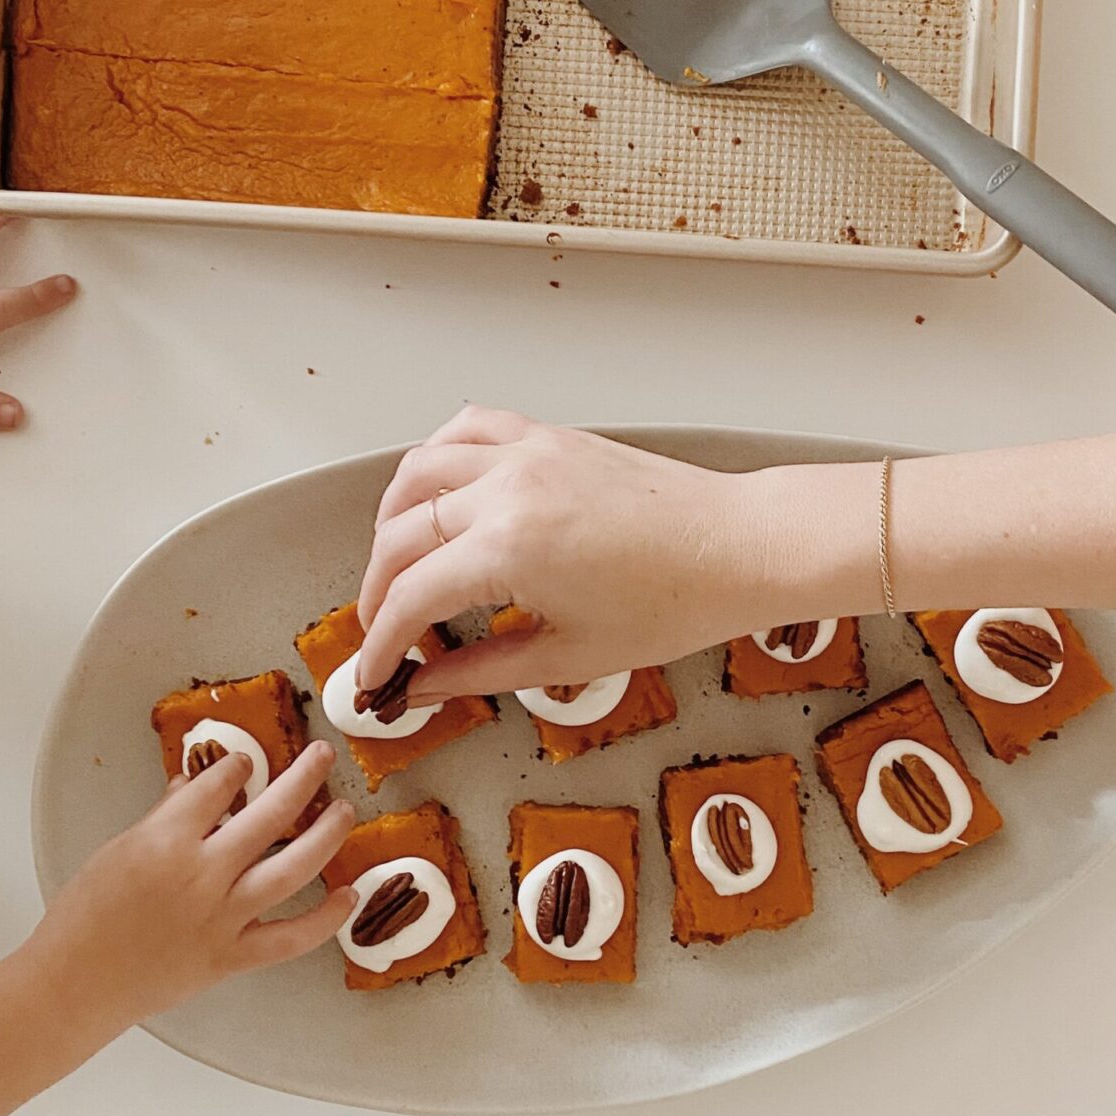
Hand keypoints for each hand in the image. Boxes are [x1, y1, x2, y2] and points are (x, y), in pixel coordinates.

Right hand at [0, 742, 356, 1115]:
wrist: (74, 986)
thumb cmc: (85, 915)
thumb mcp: (119, 848)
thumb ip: (165, 815)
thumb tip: (194, 782)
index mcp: (166, 840)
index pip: (217, 786)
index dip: (237, 767)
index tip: (247, 761)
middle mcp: (202, 875)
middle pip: (269, 816)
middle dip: (303, 778)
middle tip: (323, 756)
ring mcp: (221, 919)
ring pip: (291, 870)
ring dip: (325, 836)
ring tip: (345, 810)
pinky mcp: (230, 958)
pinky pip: (290, 939)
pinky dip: (324, 920)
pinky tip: (348, 896)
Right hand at [355, 407, 794, 697]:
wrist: (737, 546)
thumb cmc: (679, 597)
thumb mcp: (571, 655)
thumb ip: (482, 672)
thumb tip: (428, 687)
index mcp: (510, 547)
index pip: (409, 597)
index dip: (381, 643)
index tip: (378, 672)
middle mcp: (507, 488)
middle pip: (400, 536)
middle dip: (378, 591)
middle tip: (385, 633)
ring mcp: (525, 453)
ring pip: (417, 473)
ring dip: (393, 522)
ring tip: (398, 565)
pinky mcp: (546, 437)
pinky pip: (467, 428)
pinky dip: (437, 458)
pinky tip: (437, 492)